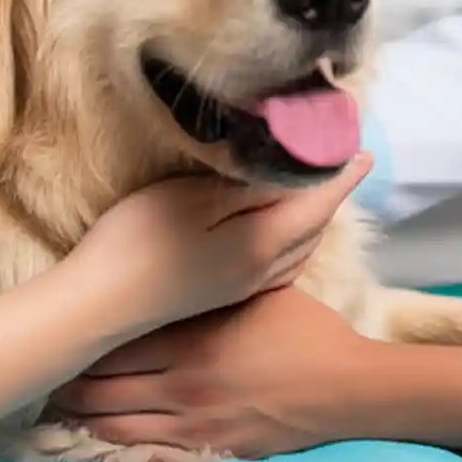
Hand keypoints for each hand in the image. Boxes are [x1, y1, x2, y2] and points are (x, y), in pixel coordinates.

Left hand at [52, 286, 371, 457]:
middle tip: (51, 371)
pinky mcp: (206, 447)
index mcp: (190, 339)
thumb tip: (178, 257)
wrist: (344, 385)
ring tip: (64, 403)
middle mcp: (181, 384)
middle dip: (71, 380)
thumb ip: (208, 284)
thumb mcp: (252, 292)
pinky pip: (144, 448)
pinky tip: (101, 430)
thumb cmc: (302, 330)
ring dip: (83, 413)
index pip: (113, 341)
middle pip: (101, 386)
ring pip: (113, 424)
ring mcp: (191, 422)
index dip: (83, 340)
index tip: (65, 330)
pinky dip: (115, 438)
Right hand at [62, 153, 372, 340]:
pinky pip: (280, 267)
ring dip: (314, 223)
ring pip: (298, 252)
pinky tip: (282, 241)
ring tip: (320, 199)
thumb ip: (245, 187)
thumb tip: (292, 171)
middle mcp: (263, 269)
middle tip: (344, 166)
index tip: (363, 154)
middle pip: (313, 229)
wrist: (98, 308)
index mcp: (262, 242)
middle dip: (331, 197)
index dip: (341, 176)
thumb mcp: (191, 198)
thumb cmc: (137, 243)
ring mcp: (243, 288)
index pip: (317, 203)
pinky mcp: (223, 297)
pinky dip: (294, 246)